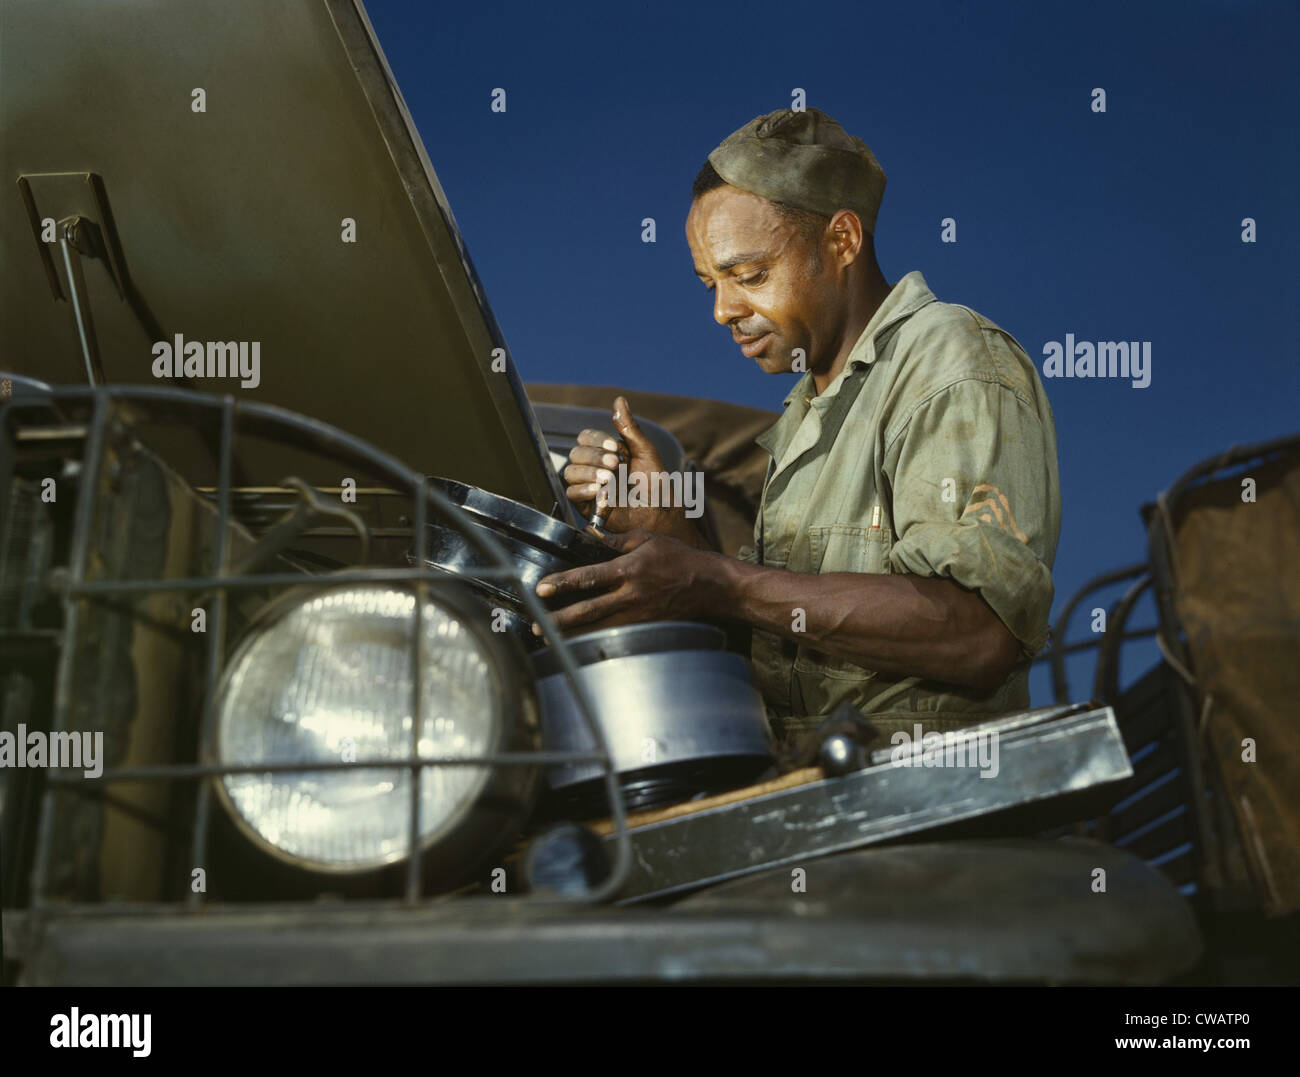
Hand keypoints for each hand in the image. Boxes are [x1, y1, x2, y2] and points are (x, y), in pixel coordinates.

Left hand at [533, 529, 722, 633]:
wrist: (708, 585)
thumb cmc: (677, 558)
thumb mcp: (646, 539)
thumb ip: (614, 540)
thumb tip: (587, 533)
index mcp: (628, 570)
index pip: (589, 576)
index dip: (563, 583)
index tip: (542, 589)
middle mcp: (631, 595)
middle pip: (589, 610)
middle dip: (560, 619)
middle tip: (537, 624)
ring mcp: (638, 615)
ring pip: (599, 629)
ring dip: (573, 635)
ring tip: (550, 640)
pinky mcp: (645, 627)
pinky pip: (616, 635)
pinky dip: (596, 641)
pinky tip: (579, 644)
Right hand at [562, 396, 676, 534]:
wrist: (659, 513)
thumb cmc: (655, 484)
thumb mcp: (644, 451)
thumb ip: (629, 427)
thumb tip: (619, 399)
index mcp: (606, 452)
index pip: (586, 437)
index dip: (596, 440)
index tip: (614, 447)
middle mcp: (594, 467)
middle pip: (576, 453)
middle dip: (594, 457)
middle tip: (615, 464)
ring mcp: (589, 485)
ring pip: (570, 471)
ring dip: (589, 473)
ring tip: (609, 479)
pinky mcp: (585, 505)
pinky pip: (571, 493)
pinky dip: (583, 489)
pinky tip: (599, 490)